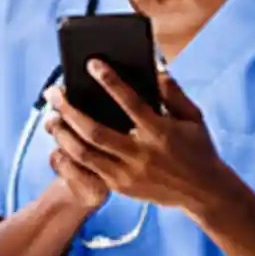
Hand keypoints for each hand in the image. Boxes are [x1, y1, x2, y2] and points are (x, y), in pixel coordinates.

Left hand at [43, 60, 229, 211]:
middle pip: (94, 130)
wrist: (203, 192)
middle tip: (53, 92)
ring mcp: (128, 174)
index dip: (109, 80)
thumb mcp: (193, 117)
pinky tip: (61, 141)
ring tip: (51, 116)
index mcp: (159, 132)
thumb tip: (154, 70)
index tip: (91, 63)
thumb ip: (173, 93)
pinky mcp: (120, 187)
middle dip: (69, 109)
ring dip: (63, 133)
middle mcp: (140, 154)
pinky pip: (87, 170)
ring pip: (84, 153)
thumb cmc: (198, 148)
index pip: (130, 101)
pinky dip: (71, 154)